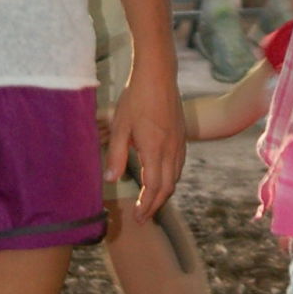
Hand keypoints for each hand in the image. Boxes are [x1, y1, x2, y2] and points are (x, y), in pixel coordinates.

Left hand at [105, 65, 184, 219]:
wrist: (158, 75)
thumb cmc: (136, 99)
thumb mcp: (120, 127)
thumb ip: (116, 155)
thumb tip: (111, 179)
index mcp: (154, 150)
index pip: (153, 188)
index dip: (146, 205)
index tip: (138, 217)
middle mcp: (171, 150)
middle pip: (167, 188)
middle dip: (155, 206)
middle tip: (144, 218)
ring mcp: (179, 144)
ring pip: (175, 178)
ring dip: (163, 194)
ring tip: (151, 203)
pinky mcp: (181, 137)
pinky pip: (179, 166)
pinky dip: (170, 180)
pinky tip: (162, 180)